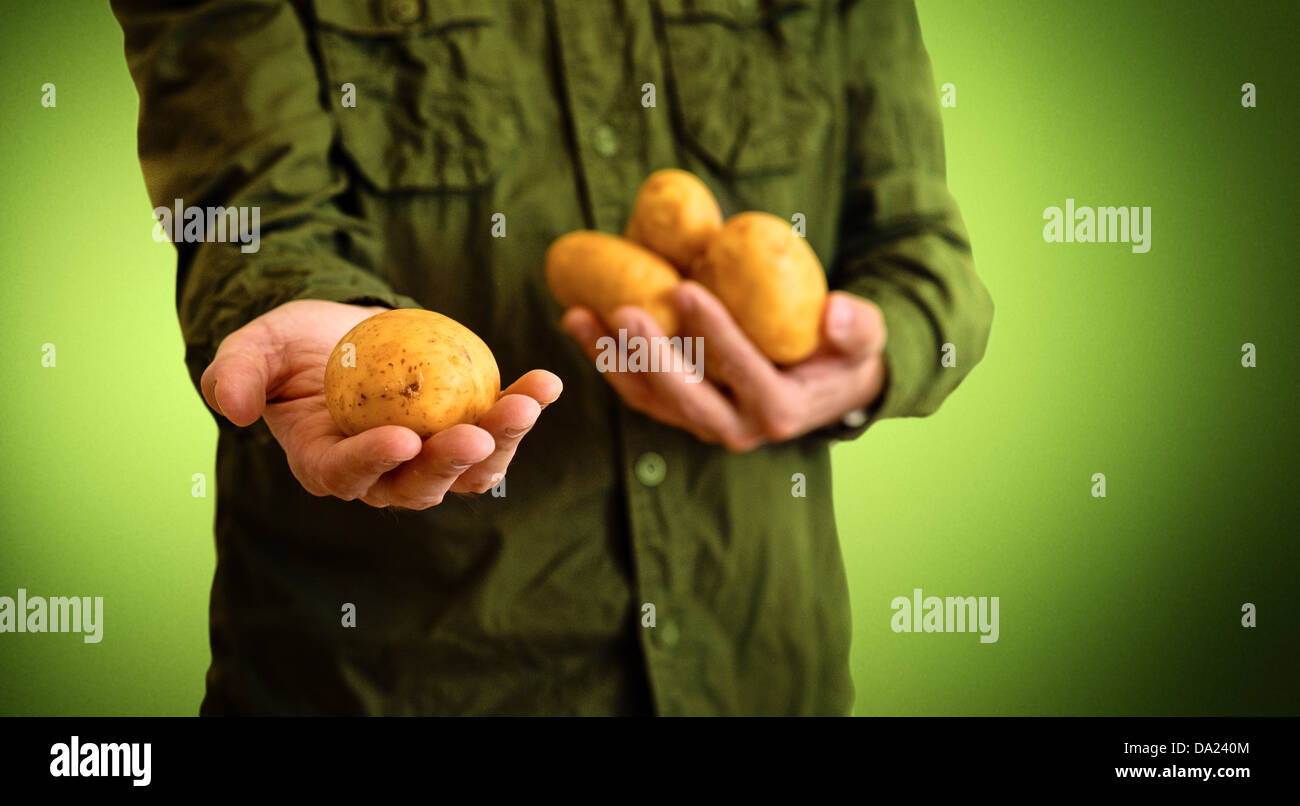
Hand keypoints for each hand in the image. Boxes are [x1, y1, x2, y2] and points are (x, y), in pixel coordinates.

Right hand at [200, 299, 561, 507]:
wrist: (347, 333)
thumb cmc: (296, 345)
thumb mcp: (257, 346)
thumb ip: (238, 372)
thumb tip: (232, 406)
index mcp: (327, 464)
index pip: (348, 474)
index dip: (372, 463)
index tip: (400, 440)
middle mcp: (383, 476)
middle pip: (419, 484)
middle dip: (450, 463)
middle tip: (475, 433)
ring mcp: (430, 460)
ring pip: (471, 468)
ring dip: (503, 441)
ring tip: (527, 402)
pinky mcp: (467, 434)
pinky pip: (500, 432)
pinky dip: (525, 408)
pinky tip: (548, 381)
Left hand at [561, 281, 885, 451]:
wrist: (828, 387)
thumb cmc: (844, 353)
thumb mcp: (864, 339)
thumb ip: (857, 326)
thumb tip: (835, 312)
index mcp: (780, 411)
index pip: (743, 372)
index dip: (713, 332)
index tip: (686, 287)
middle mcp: (737, 429)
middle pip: (685, 395)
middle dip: (650, 354)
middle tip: (624, 308)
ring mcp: (704, 425)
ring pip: (650, 397)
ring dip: (612, 357)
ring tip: (579, 314)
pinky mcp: (681, 414)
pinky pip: (637, 392)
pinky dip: (607, 360)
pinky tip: (581, 323)